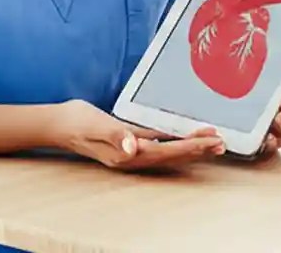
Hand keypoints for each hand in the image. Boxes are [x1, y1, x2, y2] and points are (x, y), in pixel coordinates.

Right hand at [53, 100, 224, 169]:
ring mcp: (131, 151)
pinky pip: (158, 143)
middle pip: (172, 155)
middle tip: (222, 143)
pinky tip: (186, 136)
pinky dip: (175, 140)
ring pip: (168, 151)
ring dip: (191, 147)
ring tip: (212, 143)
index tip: (210, 141)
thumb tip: (133, 146)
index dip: (190, 146)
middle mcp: (131, 156)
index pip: (165, 151)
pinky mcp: (129, 142)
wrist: (58, 123)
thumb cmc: (75, 122)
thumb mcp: (94, 125)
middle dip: (198, 149)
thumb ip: (114, 135)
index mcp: (126, 154)